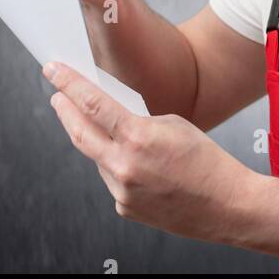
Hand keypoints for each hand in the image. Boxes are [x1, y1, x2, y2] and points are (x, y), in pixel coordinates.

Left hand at [42, 61, 255, 244]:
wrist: (226, 206)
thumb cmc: (206, 160)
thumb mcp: (172, 124)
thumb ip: (137, 119)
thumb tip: (111, 118)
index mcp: (137, 137)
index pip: (92, 104)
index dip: (69, 84)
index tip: (53, 70)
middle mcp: (123, 166)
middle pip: (80, 133)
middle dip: (65, 111)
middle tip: (57, 96)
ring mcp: (122, 192)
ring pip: (98, 158)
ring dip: (99, 142)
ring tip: (115, 134)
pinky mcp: (125, 208)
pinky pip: (112, 179)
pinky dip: (117, 166)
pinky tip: (139, 166)